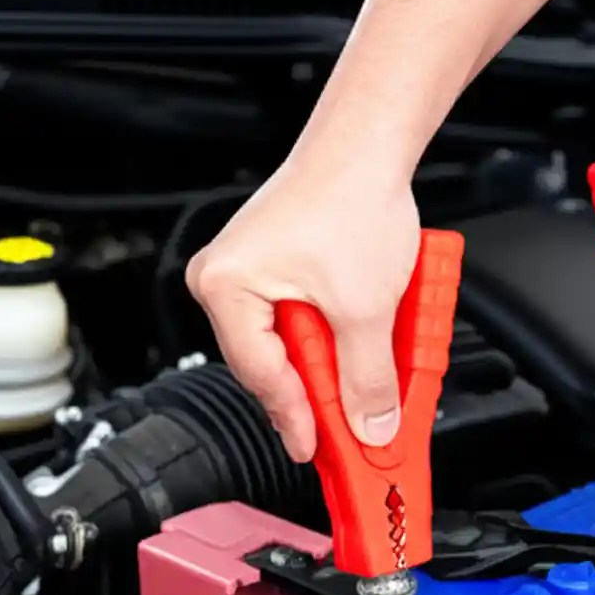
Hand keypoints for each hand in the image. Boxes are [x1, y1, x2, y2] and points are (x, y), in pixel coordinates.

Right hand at [186, 158, 420, 461]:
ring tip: (360, 386)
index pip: (262, 376)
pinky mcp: (273, 263)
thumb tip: (370, 425)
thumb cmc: (350, 197)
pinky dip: (329, 336)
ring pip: (287, 343)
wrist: (367, 144)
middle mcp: (224, 279)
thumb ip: (369, 377)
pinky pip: (296, 317)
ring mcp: (247, 270)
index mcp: (225, 287)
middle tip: (347, 429)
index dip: (296, 420)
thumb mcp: (367, 308)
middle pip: (270, 364)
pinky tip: (357, 347)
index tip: (318, 451)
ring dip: (327, 365)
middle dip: (315, 395)